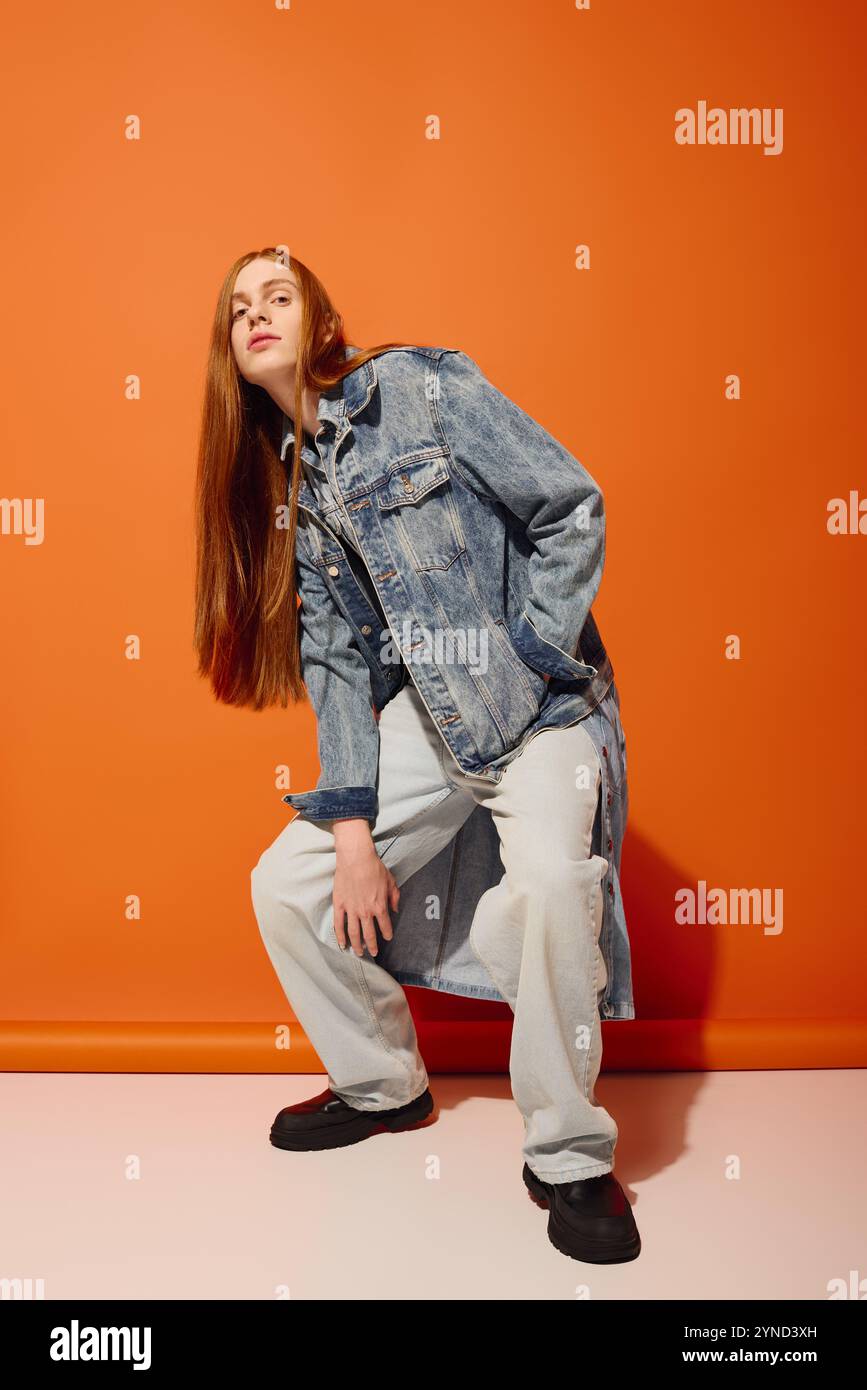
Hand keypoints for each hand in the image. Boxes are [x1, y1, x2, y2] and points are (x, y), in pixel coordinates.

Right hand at [332, 823, 399, 956]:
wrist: (356, 858)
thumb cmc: (374, 867)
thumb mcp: (391, 882)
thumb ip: (394, 897)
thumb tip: (395, 910)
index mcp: (379, 906)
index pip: (385, 926)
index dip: (387, 934)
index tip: (387, 938)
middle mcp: (366, 912)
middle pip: (369, 935)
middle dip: (372, 946)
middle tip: (373, 953)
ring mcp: (351, 910)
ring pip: (354, 933)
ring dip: (357, 945)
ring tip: (359, 953)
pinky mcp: (340, 905)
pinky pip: (339, 924)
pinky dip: (340, 936)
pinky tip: (342, 944)